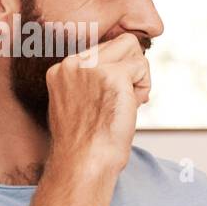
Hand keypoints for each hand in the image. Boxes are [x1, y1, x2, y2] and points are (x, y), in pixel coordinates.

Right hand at [45, 34, 150, 176]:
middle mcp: (72, 64)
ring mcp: (91, 67)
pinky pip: (142, 66)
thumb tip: (126, 67)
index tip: (113, 98)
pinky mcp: (111, 75)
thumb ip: (92, 82)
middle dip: (131, 69)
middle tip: (127, 99)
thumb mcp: (80, 104)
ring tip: (128, 103)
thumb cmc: (88, 143)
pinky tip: (133, 106)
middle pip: (119, 43)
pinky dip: (145, 86)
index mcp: (61, 70)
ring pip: (132, 47)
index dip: (118, 72)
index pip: (101, 50)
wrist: (85, 162)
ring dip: (139, 75)